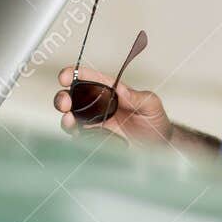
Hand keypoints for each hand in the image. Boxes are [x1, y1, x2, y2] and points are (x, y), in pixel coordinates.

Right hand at [54, 66, 173, 144]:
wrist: (158, 147)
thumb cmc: (154, 121)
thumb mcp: (151, 105)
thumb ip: (137, 96)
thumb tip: (121, 89)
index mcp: (109, 90)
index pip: (88, 78)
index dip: (75, 74)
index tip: (66, 76)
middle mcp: (97, 105)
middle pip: (72, 97)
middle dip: (63, 97)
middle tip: (65, 102)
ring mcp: (94, 123)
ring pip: (71, 117)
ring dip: (66, 117)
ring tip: (69, 119)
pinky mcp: (94, 140)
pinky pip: (79, 137)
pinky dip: (75, 135)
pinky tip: (79, 134)